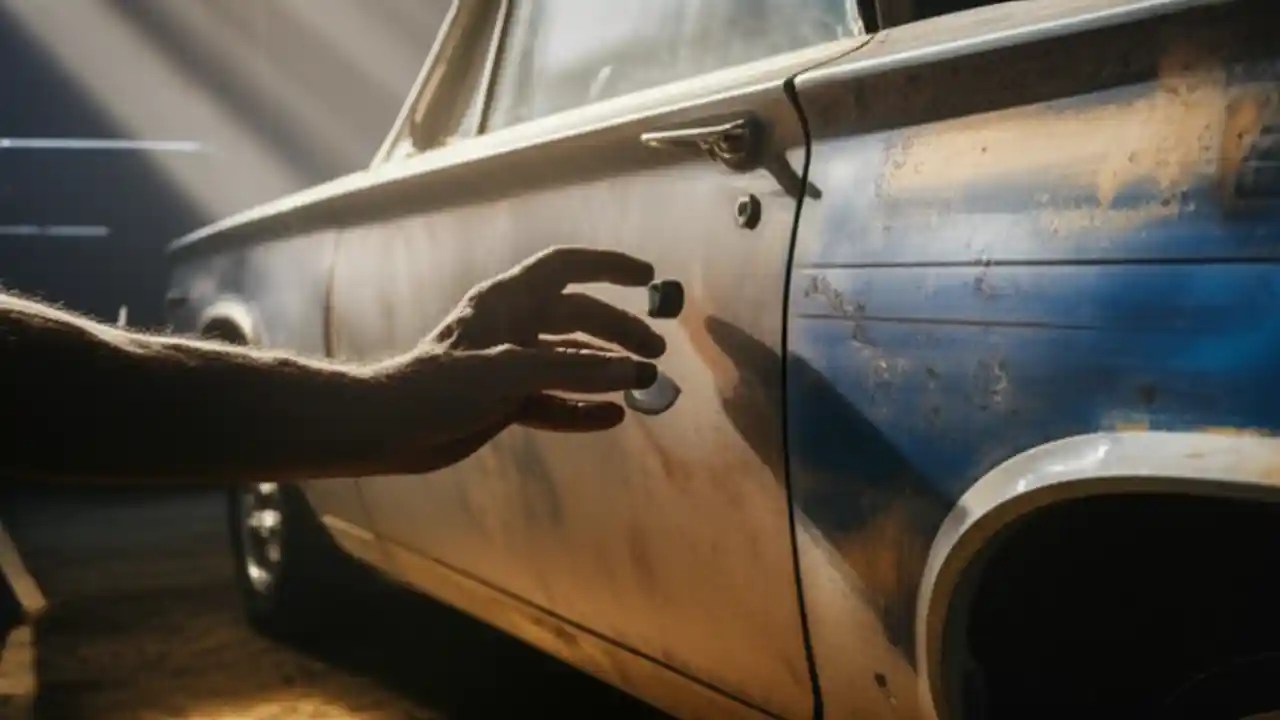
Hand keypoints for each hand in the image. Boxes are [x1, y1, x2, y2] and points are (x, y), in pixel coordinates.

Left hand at [374, 246, 665, 473]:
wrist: (387, 428)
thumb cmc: (438, 386)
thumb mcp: (509, 372)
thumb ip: (574, 371)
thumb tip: (634, 373)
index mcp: (507, 301)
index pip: (566, 267)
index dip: (607, 265)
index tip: (646, 276)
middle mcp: (511, 326)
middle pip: (577, 318)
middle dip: (618, 331)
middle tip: (655, 353)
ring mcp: (508, 364)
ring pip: (569, 361)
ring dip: (605, 371)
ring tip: (643, 384)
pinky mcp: (503, 400)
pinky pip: (554, 400)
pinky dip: (582, 408)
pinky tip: (611, 417)